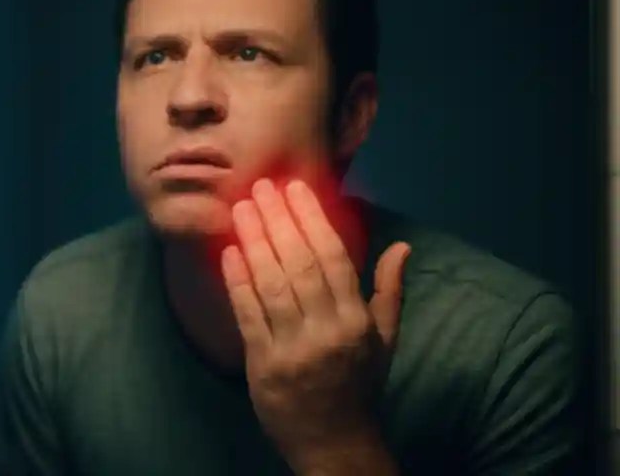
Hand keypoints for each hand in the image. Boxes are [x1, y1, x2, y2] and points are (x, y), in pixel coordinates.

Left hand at [221, 179, 408, 474]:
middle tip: (260, 185)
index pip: (332, 258)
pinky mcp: (263, 365)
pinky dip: (237, 282)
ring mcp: (294, 349)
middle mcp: (327, 331)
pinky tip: (228, 252)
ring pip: (271, 284)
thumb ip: (388, 291)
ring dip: (254, 241)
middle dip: (278, 220)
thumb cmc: (359, 384)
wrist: (334, 443)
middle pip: (299, 264)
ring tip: (241, 208)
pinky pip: (248, 315)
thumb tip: (402, 247)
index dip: (311, 218)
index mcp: (357, 321)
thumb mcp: (384, 340)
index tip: (294, 187)